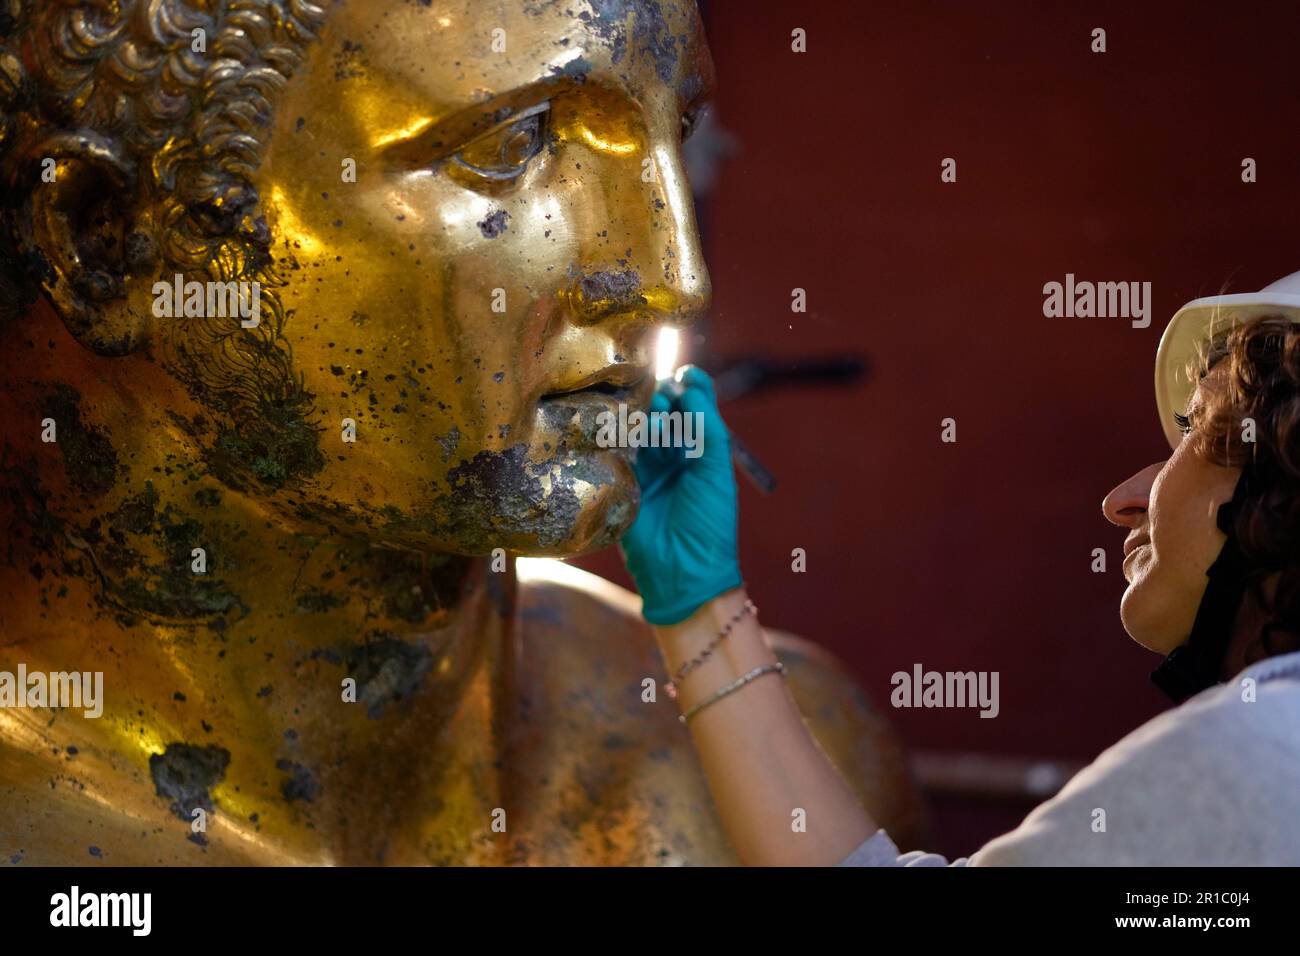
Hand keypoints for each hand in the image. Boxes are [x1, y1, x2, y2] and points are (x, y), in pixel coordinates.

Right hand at [619, 366, 742, 624]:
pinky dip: (620, 435)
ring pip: (639, 426)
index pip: (694, 406)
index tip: (685, 374)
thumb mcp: (716, 472)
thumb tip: (691, 384)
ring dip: (642, 416)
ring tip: (648, 420)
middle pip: (663, 410)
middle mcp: (673, 454)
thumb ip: (708, 427)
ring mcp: (645, 467)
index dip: (689, 386)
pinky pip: (617, 449)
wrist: (683, 571)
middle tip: (662, 401)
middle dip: (662, 398)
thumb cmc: (709, 523)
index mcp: (701, 450)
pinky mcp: (620, 481)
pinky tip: (623, 430)